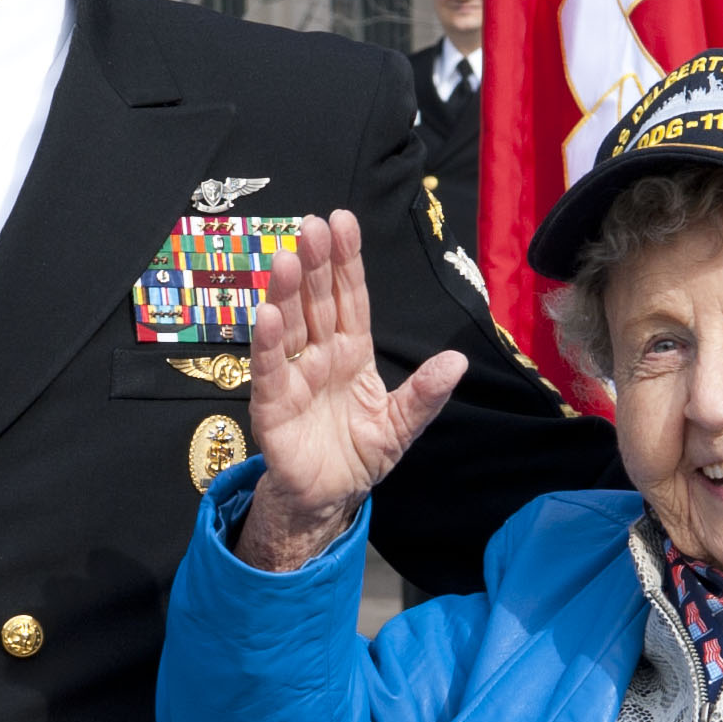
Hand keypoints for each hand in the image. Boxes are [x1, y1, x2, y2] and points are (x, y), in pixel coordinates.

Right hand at [237, 209, 465, 571]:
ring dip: (287, 293)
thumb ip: (425, 395)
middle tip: (312, 225)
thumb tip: (457, 361)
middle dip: (317, 264)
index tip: (343, 222)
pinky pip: (271, 370)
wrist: (327, 499)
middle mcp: (320, 356)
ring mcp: (295, 377)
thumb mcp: (401, 425)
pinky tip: (266, 312)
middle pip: (318, 303)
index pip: (351, 299)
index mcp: (352, 353)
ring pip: (290, 327)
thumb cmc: (359, 455)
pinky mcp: (272, 406)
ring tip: (288, 259)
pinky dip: (269, 343)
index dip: (347, 262)